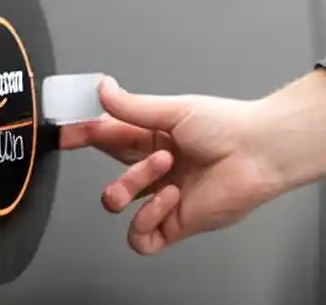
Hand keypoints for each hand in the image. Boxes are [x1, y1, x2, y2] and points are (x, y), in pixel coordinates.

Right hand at [61, 71, 325, 254]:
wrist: (260, 152)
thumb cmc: (227, 125)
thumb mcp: (173, 110)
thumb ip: (132, 106)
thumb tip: (102, 88)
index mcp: (154, 136)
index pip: (107, 135)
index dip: (83, 133)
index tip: (65, 130)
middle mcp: (156, 167)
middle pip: (109, 167)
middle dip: (104, 156)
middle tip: (124, 145)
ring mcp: (163, 197)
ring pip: (117, 202)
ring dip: (130, 184)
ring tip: (163, 168)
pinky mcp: (175, 223)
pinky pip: (141, 236)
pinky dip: (145, 218)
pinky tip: (167, 197)